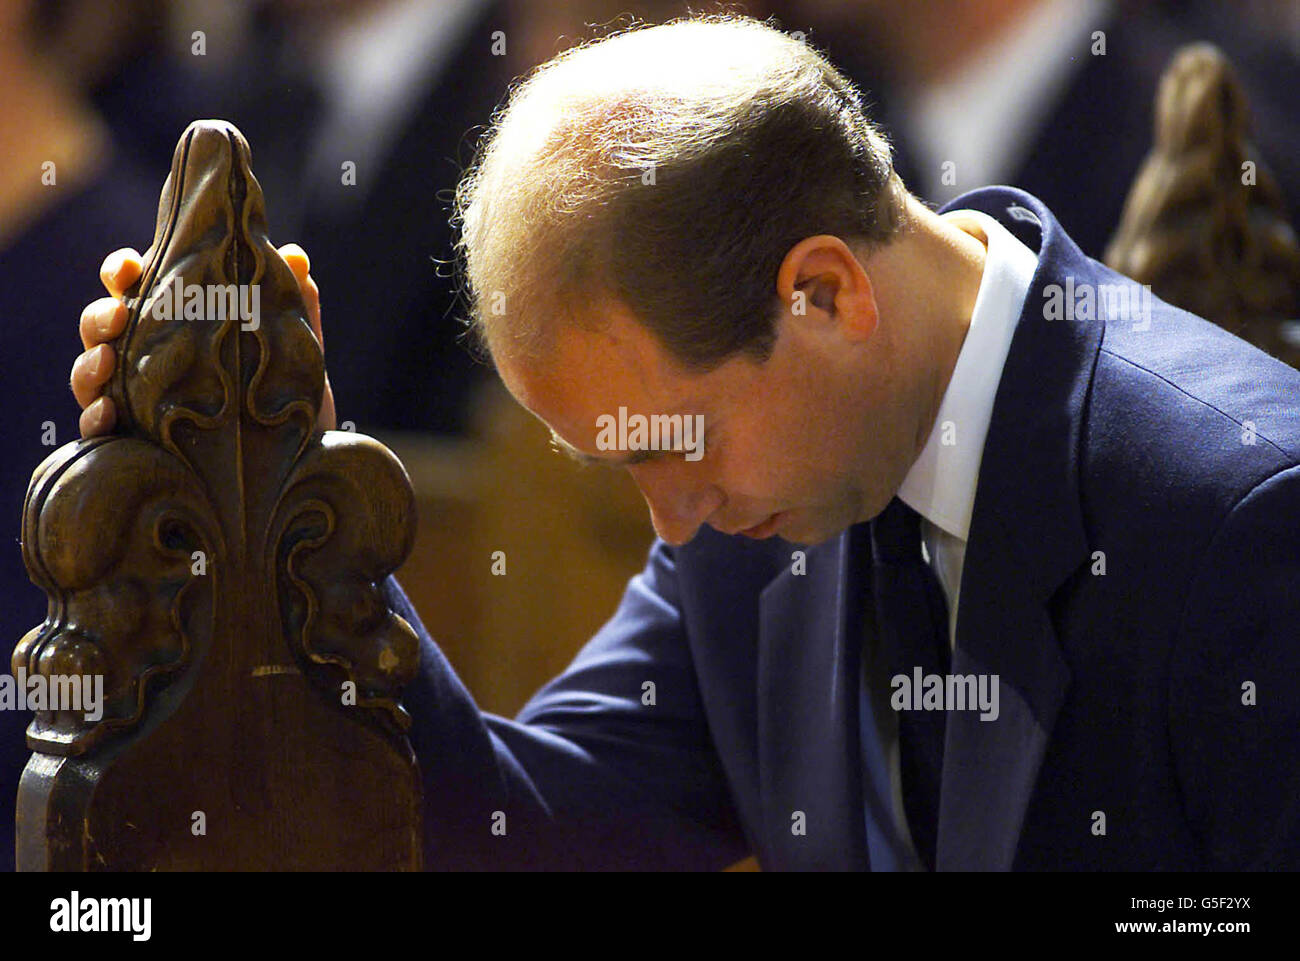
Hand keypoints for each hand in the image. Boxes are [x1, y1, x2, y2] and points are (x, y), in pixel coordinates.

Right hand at [71, 243, 336, 436]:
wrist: (301, 471)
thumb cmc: (290, 405)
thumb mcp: (297, 357)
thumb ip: (296, 307)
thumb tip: (295, 256)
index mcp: (178, 326)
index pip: (136, 288)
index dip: (123, 271)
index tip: (130, 267)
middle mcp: (147, 361)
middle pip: (102, 329)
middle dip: (100, 317)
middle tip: (118, 316)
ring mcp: (134, 402)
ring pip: (90, 375)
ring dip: (88, 365)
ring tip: (105, 364)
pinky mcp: (134, 446)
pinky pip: (98, 431)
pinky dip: (94, 419)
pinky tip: (107, 414)